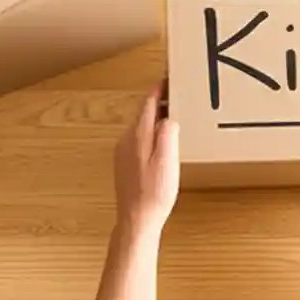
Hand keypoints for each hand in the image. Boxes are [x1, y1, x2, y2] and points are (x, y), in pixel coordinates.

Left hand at [113, 81, 179, 235]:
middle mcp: (126, 140)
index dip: (159, 89)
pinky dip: (151, 134)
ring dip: (156, 120)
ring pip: (141, 127)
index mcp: (138, 135)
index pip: (147, 103)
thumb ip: (168, 132)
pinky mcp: (124, 164)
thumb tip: (168, 116)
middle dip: (159, 103)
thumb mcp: (168, 159)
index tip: (169, 79)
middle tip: (177, 96)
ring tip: (173, 118)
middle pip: (143, 114)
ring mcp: (123, 153)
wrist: (137, 220)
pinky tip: (162, 144)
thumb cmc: (155, 192)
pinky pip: (138, 140)